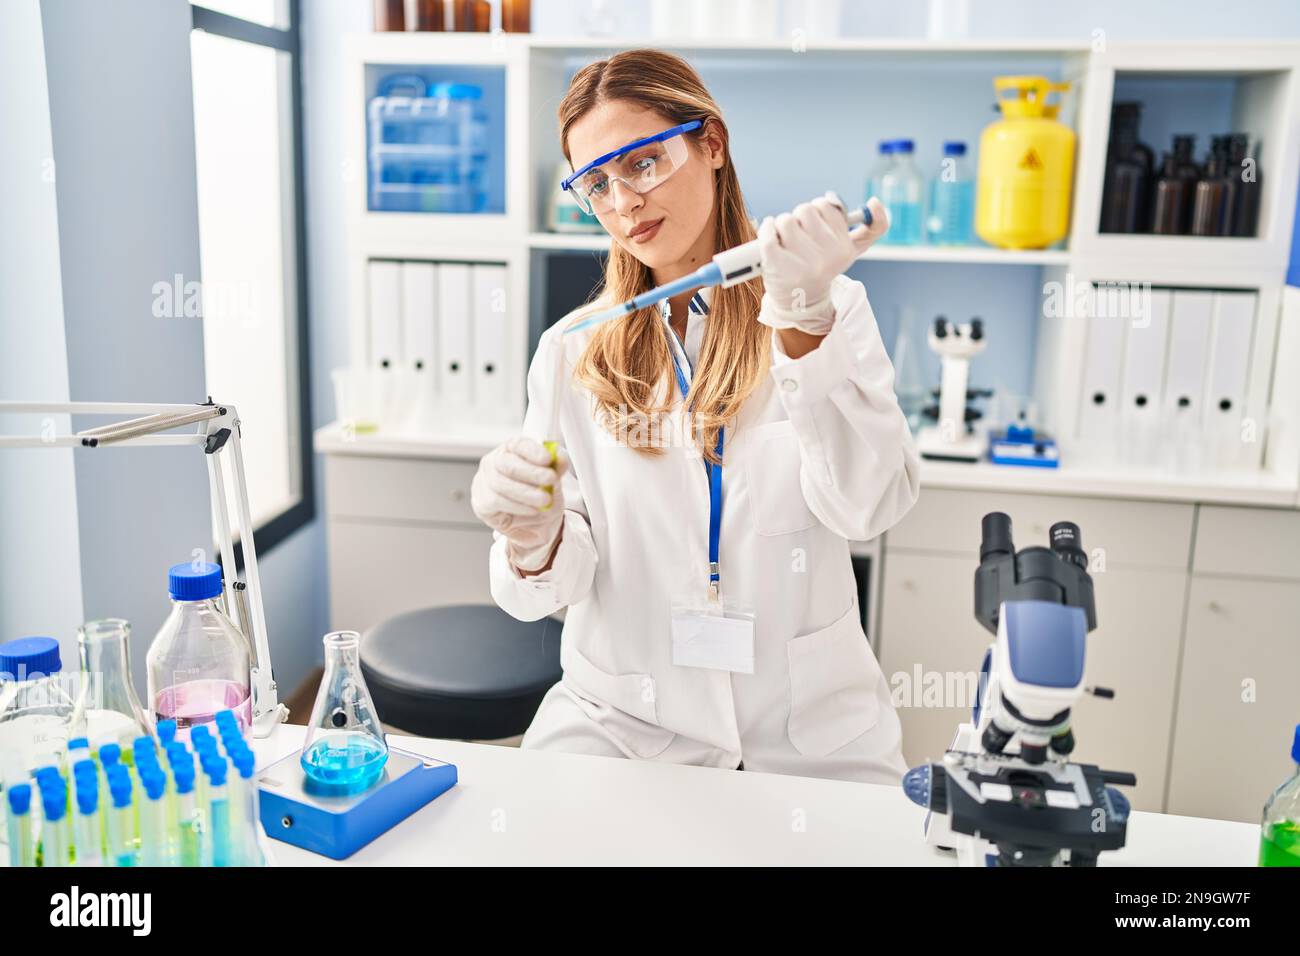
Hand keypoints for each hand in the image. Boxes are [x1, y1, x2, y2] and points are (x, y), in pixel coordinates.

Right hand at [471, 436, 566, 571]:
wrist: (534, 525)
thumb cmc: (540, 496)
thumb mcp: (553, 483)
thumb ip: (556, 468)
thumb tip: (560, 456)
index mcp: (511, 450)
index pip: (518, 444)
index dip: (532, 450)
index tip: (548, 458)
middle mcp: (493, 462)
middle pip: (506, 463)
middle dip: (531, 472)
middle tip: (550, 479)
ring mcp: (483, 481)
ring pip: (500, 483)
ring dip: (526, 492)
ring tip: (545, 500)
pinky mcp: (481, 502)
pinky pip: (495, 501)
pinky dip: (517, 506)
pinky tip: (532, 509)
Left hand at [758, 193, 888, 333]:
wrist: (801, 301)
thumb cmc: (824, 266)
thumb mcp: (853, 249)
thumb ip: (874, 227)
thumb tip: (875, 203)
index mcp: (844, 248)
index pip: (826, 206)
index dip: (817, 210)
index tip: (815, 224)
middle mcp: (827, 258)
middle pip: (805, 210)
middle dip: (798, 217)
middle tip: (798, 233)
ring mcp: (802, 264)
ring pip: (785, 221)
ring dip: (780, 225)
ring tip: (784, 239)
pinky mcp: (778, 267)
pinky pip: (768, 234)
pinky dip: (766, 230)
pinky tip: (770, 236)